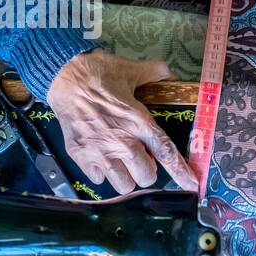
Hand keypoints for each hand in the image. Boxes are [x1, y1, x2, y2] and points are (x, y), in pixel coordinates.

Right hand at [46, 51, 197, 194]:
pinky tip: (101, 157)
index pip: (166, 153)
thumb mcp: (131, 69)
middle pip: (146, 177)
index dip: (181, 172)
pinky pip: (99, 180)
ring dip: (126, 176)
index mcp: (138, 122)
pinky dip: (102, 173)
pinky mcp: (82, 157)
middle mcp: (122, 142)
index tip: (192, 186)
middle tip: (139, 156)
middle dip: (146, 169)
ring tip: (121, 161)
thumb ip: (156, 73)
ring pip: (124, 185)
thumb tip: (172, 76)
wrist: (63, 78)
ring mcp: (100, 153)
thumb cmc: (98, 72)